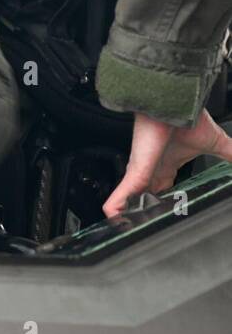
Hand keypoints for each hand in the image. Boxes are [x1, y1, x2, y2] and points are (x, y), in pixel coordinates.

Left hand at [102, 110, 231, 216]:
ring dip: (128, 214)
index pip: (163, 190)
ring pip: (130, 199)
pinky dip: (116, 206)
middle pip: (145, 198)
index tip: (166, 214)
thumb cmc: (187, 117)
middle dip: (144, 213)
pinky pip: (122, 193)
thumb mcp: (217, 143)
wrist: (175, 104)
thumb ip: (231, 156)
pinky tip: (113, 219)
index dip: (162, 203)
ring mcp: (142, 172)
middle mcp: (152, 169)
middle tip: (144, 228)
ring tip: (125, 229)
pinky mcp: (136, 171)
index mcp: (167, 165)